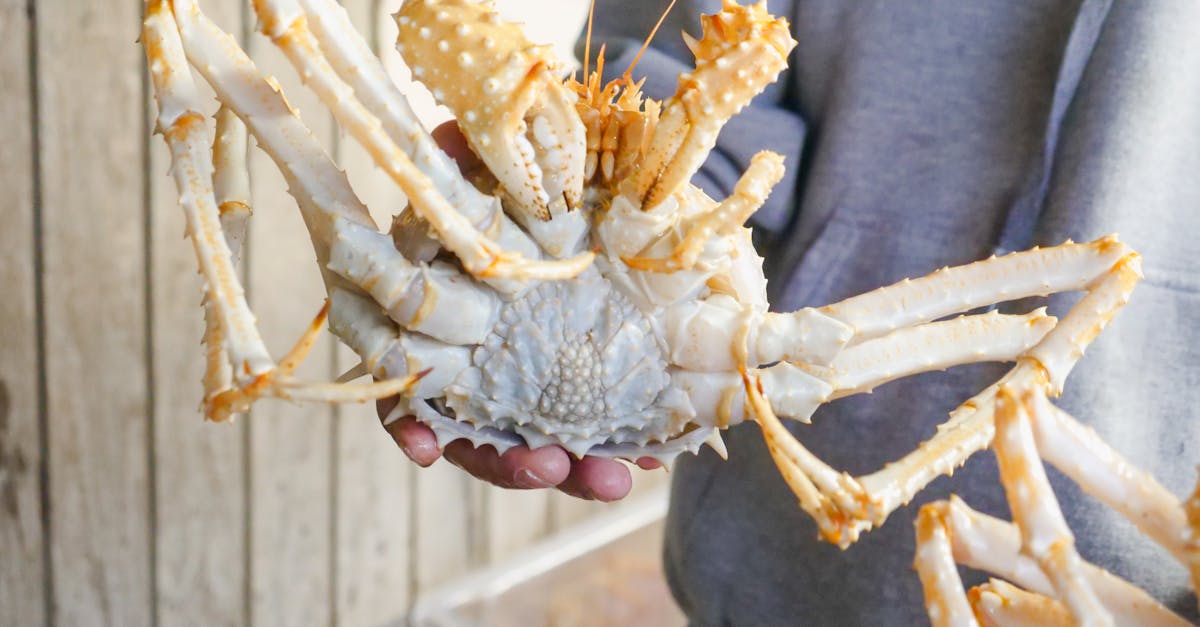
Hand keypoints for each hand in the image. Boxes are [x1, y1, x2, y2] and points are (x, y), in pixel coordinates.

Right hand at [376, 122, 659, 500]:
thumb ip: (468, 158)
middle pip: (476, 433)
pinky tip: (634, 465)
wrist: (584, 192)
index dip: (413, 423)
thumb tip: (449, 136)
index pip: (412, 386)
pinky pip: (590, 430)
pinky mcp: (578, 384)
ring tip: (609, 478)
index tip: (426, 448)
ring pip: (535, 441)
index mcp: (445, 322)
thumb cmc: (518, 186)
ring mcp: (526, 380)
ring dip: (566, 466)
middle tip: (545, 466)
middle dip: (508, 461)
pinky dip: (606, 451)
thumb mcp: (494, 166)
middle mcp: (479, 363)